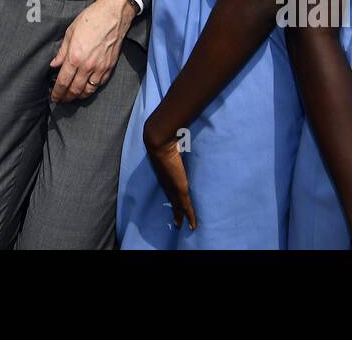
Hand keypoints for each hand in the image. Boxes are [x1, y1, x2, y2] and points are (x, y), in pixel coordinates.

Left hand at [49, 0, 135, 101]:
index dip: (57, 92)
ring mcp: (100, 68)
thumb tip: (54, 64)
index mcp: (74, 57)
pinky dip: (92, 89)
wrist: (112, 15)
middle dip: (66, 97)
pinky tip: (87, 88)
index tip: (54, 97)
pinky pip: (99, 84)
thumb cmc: (90, 20)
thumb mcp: (70, 33)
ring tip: (73, 97)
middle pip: (75, 90)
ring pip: (88, 90)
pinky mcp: (110, 67)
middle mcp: (87, 66)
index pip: (63, 82)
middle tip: (61, 100)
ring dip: (79, 96)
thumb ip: (62, 52)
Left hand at [143, 116, 196, 230]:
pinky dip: (190, 217)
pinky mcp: (179, 189)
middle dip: (174, 210)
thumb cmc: (166, 137)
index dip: (171, 196)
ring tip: (181, 226)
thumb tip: (178, 126)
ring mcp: (172, 186)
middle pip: (170, 199)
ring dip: (180, 216)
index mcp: (164, 171)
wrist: (160, 140)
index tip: (173, 202)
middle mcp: (166, 180)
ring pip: (177, 206)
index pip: (168, 187)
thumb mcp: (172, 139)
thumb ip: (175, 136)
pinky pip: (186, 206)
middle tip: (176, 222)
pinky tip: (192, 225)